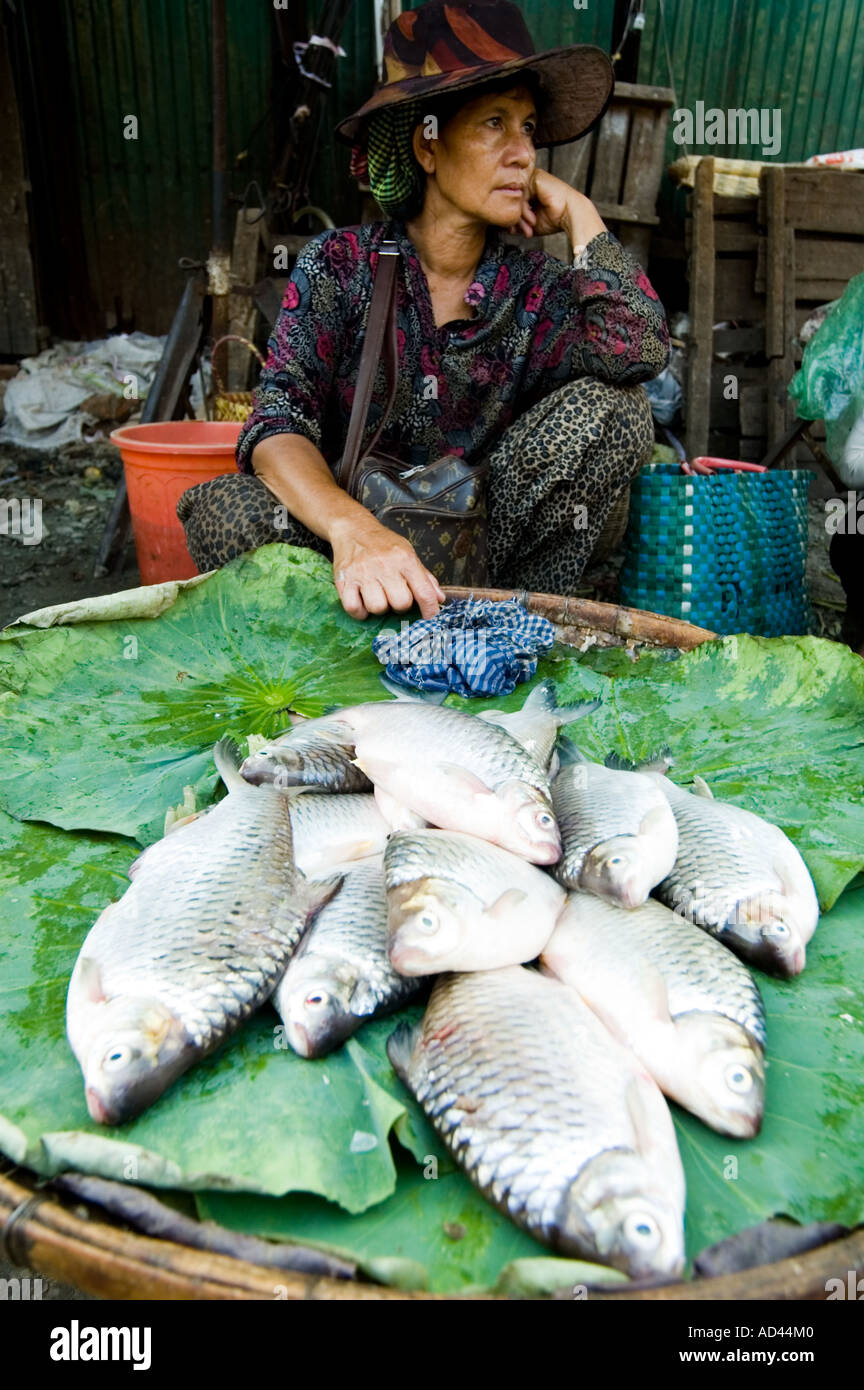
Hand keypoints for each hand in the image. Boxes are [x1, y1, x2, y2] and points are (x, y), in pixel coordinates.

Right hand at [330, 515, 444, 620]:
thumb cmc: (383, 544)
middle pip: (401, 603)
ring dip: (379, 608)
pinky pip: (353, 608)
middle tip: (394, 596)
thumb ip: (425, 577)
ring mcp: (363, 573)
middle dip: (400, 606)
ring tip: (377, 596)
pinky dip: (359, 611)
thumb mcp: (408, 554)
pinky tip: (363, 603)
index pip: (424, 592)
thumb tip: (440, 599)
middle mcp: (385, 566)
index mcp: (405, 560)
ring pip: (378, 608)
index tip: (430, 618)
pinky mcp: (344, 580)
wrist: (354, 529)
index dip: (430, 610)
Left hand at [506, 168, 605, 245]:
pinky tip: (533, 218)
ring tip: (531, 225)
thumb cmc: (555, 219)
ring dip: (521, 217)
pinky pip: (520, 195)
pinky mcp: (534, 178)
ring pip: (515, 199)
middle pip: (513, 201)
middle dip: (517, 219)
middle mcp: (529, 182)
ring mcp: (532, 178)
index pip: (513, 203)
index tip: (521, 232)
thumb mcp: (531, 223)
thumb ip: (518, 223)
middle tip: (526, 232)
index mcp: (529, 190)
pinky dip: (524, 210)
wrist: (570, 215)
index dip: (514, 220)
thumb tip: (505, 227)